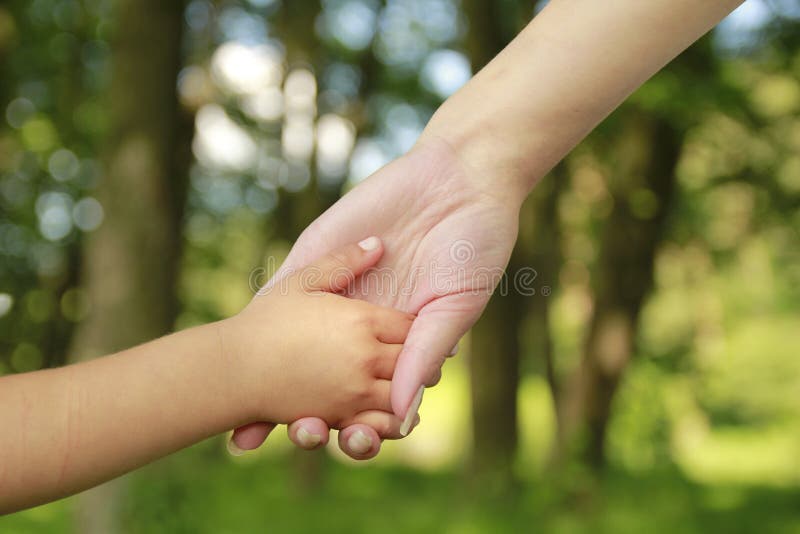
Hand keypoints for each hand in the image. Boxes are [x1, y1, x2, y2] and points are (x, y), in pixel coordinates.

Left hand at [231, 136, 520, 457]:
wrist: (463, 178)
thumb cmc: (474, 246)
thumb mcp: (453, 307)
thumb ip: (422, 357)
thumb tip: (401, 419)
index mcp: (397, 342)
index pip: (369, 394)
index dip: (356, 424)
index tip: (346, 445)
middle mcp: (360, 322)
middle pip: (326, 380)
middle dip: (311, 411)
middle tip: (300, 435)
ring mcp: (338, 289)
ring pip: (296, 344)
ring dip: (275, 380)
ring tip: (259, 416)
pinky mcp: (319, 255)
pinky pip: (286, 288)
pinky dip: (264, 317)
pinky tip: (242, 349)